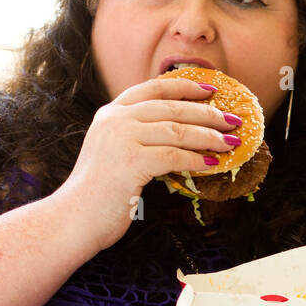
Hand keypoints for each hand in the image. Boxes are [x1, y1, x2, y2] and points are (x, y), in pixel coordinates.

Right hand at [58, 75, 238, 250]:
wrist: (73, 218)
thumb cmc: (97, 194)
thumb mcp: (112, 153)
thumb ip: (135, 137)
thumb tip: (176, 137)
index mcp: (110, 113)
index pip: (154, 88)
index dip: (186, 86)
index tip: (210, 90)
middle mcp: (115, 119)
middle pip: (172, 107)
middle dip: (208, 113)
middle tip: (232, 120)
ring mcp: (122, 138)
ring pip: (178, 130)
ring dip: (209, 136)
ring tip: (230, 142)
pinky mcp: (131, 161)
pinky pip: (174, 156)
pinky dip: (197, 160)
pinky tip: (212, 164)